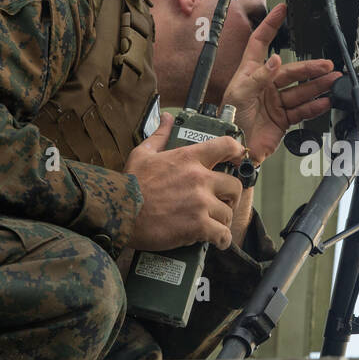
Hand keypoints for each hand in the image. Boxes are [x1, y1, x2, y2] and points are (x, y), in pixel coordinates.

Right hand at [123, 113, 245, 250]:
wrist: (118, 212)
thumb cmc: (130, 184)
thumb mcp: (143, 154)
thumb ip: (160, 136)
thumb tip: (167, 118)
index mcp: (188, 158)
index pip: (226, 146)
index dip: (237, 152)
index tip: (239, 159)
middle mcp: (199, 178)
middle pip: (234, 186)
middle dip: (231, 196)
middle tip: (222, 202)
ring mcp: (200, 203)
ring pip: (228, 213)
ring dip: (223, 220)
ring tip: (214, 224)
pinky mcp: (198, 225)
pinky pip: (222, 234)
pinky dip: (221, 239)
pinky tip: (217, 240)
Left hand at [222, 4, 341, 162]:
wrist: (236, 149)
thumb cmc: (229, 121)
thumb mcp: (239, 94)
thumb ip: (259, 77)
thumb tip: (275, 60)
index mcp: (250, 73)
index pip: (260, 42)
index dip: (270, 25)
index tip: (282, 10)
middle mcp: (264, 85)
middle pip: (291, 71)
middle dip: (310, 68)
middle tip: (327, 65)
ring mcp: (275, 102)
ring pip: (300, 90)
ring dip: (317, 85)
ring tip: (333, 81)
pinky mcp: (283, 119)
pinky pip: (302, 110)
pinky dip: (315, 106)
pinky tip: (325, 101)